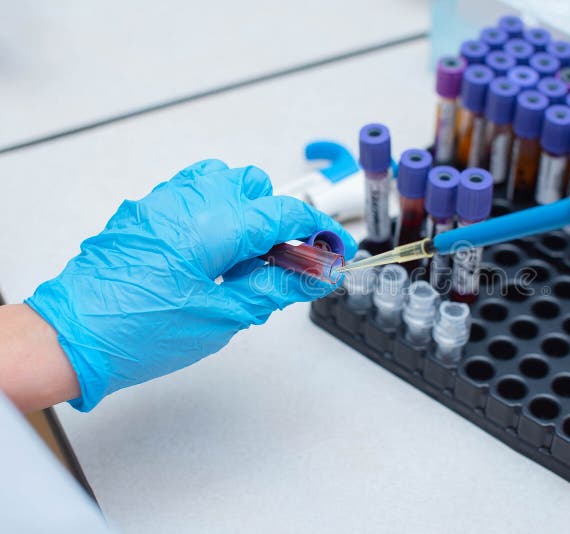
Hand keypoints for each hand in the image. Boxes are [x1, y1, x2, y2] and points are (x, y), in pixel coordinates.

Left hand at [26, 159, 356, 410]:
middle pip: (256, 187)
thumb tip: (316, 277)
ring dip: (246, 211)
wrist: (72, 338)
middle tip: (282, 263)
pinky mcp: (146, 211)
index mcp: (214, 223)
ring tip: (242, 259)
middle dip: (278, 219)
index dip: (318, 231)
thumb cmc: (137, 332)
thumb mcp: (223, 316)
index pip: (285, 213)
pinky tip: (211, 252)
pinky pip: (193, 193)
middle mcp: (189, 200)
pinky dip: (216, 212)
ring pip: (224, 182)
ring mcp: (163, 201)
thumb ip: (275, 288)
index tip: (333, 249)